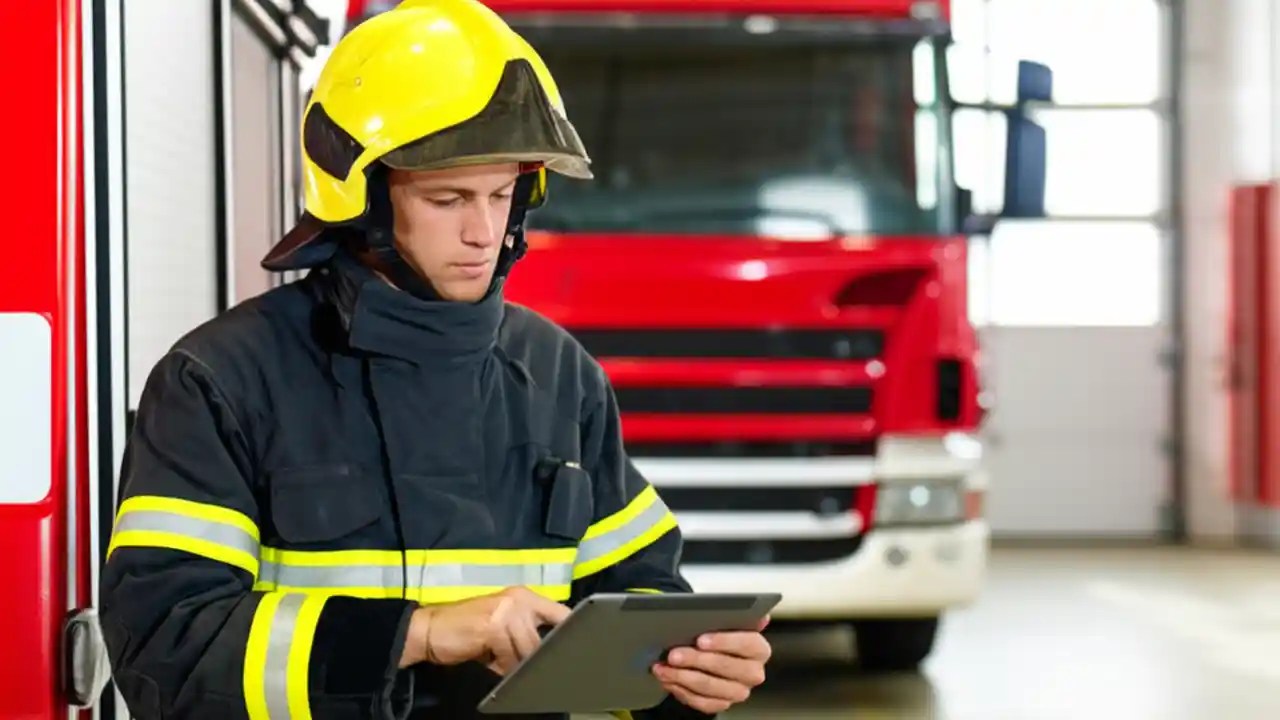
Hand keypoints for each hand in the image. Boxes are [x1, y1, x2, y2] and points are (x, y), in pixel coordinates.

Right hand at [399, 586, 570, 674]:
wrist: (430, 629)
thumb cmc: (467, 629)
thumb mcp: (501, 623)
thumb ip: (526, 631)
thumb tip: (552, 652)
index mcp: (524, 596)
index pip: (561, 613)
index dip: (572, 632)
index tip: (578, 649)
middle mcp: (519, 600)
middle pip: (545, 640)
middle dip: (535, 658)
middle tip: (518, 665)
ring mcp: (507, 611)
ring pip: (528, 651)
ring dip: (515, 664)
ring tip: (497, 660)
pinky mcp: (494, 626)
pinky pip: (509, 657)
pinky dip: (500, 665)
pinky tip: (488, 660)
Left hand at [653, 615, 771, 714]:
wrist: (712, 655)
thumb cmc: (719, 635)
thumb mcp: (725, 621)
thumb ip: (731, 614)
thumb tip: (742, 606)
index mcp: (759, 649)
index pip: (747, 644)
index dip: (723, 642)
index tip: (701, 640)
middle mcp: (753, 673)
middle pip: (726, 667)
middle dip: (696, 660)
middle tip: (674, 654)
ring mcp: (738, 691)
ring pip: (710, 687)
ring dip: (683, 677)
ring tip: (664, 668)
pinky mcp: (722, 704)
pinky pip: (701, 702)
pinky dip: (682, 690)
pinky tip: (669, 680)